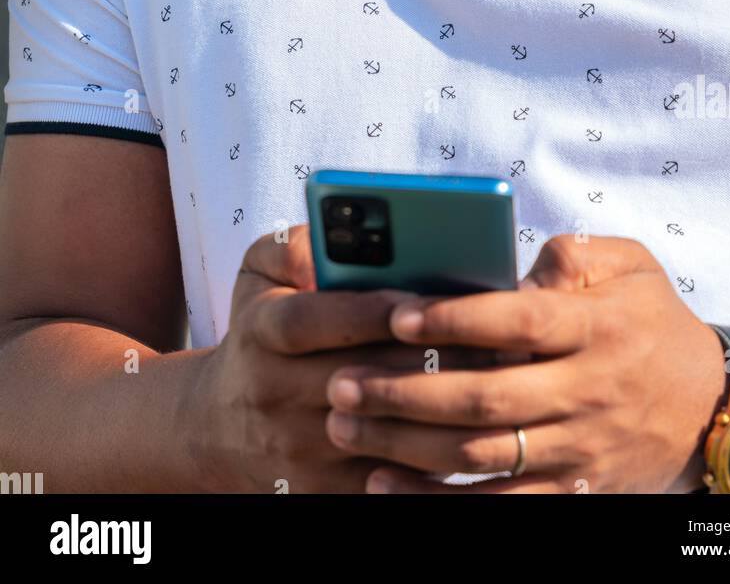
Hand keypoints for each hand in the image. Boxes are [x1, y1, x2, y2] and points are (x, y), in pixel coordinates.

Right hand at [185, 224, 498, 492]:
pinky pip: (388, 477)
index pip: (311, 320)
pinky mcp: (323, 491)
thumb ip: (292, 246)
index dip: (367, 310)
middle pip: (361, 376)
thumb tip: (332, 245)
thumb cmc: (260, 331)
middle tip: (492, 334)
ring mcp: (299, 450)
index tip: (421, 297)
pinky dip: (433, 455)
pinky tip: (474, 427)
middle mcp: (275, 394)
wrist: (222, 428)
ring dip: (442, 408)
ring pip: (383, 433)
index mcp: (261, 332)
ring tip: (498, 378)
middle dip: (428, 355)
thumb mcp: (258, 275)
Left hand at [323, 235, 729, 492]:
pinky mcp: (573, 489)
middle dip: (405, 391)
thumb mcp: (632, 265)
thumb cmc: (654, 320)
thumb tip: (513, 267)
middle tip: (342, 381)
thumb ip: (573, 253)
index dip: (456, 319)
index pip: (518, 322)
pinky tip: (386, 486)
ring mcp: (579, 447)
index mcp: (596, 326)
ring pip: (481, 456)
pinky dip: (439, 503)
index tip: (397, 313)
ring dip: (406, 446)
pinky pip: (499, 506)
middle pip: (485, 398)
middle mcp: (586, 390)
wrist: (713, 407)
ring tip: (347, 426)